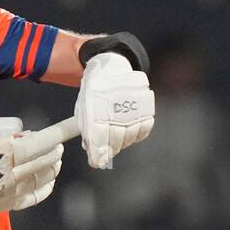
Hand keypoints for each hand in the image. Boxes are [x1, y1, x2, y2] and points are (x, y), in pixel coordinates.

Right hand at [0, 117, 62, 213]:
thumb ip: (6, 138)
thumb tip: (29, 137)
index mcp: (1, 155)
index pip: (36, 145)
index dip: (53, 137)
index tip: (64, 132)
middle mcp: (10, 174)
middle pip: (42, 162)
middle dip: (54, 152)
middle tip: (57, 146)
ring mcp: (12, 192)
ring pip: (41, 179)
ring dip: (52, 168)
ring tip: (55, 160)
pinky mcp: (10, 204)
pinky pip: (35, 196)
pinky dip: (46, 187)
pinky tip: (50, 180)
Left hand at [75, 52, 154, 169]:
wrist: (112, 66)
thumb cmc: (95, 91)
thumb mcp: (84, 108)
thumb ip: (87, 129)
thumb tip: (92, 151)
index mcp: (96, 109)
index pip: (99, 138)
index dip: (98, 154)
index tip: (96, 163)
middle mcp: (116, 108)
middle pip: (115, 141)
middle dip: (109, 150)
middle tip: (106, 152)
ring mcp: (133, 107)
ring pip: (130, 137)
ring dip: (122, 143)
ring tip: (117, 138)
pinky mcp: (145, 106)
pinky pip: (144, 129)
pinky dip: (137, 134)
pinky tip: (129, 131)